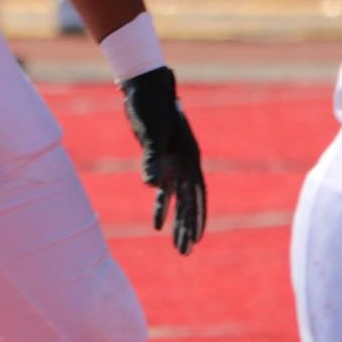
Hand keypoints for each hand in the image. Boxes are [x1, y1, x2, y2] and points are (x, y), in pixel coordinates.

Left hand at [122, 67, 206, 254]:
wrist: (144, 88)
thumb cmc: (150, 106)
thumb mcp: (150, 132)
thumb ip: (151, 158)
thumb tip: (151, 186)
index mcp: (190, 157)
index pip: (197, 194)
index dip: (197, 217)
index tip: (196, 238)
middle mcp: (186, 164)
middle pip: (189, 202)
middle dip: (187, 228)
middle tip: (184, 253)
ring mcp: (174, 164)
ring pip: (178, 200)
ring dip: (177, 223)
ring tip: (178, 248)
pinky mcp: (160, 162)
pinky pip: (163, 191)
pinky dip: (160, 207)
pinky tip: (156, 225)